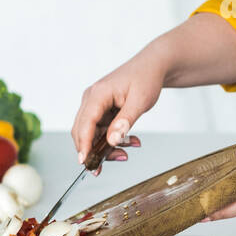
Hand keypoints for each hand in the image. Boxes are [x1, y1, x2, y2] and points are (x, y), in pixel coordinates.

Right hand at [71, 47, 167, 175]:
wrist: (153, 66)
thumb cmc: (146, 78)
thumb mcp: (140, 101)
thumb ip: (125, 121)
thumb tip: (111, 140)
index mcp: (98, 94)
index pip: (85, 124)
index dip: (83, 145)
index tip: (85, 162)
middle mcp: (92, 99)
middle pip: (82, 131)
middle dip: (92, 151)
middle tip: (101, 169)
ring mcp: (95, 104)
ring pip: (92, 133)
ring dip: (105, 147)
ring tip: (125, 154)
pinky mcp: (102, 109)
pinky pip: (101, 130)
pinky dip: (112, 139)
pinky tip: (130, 142)